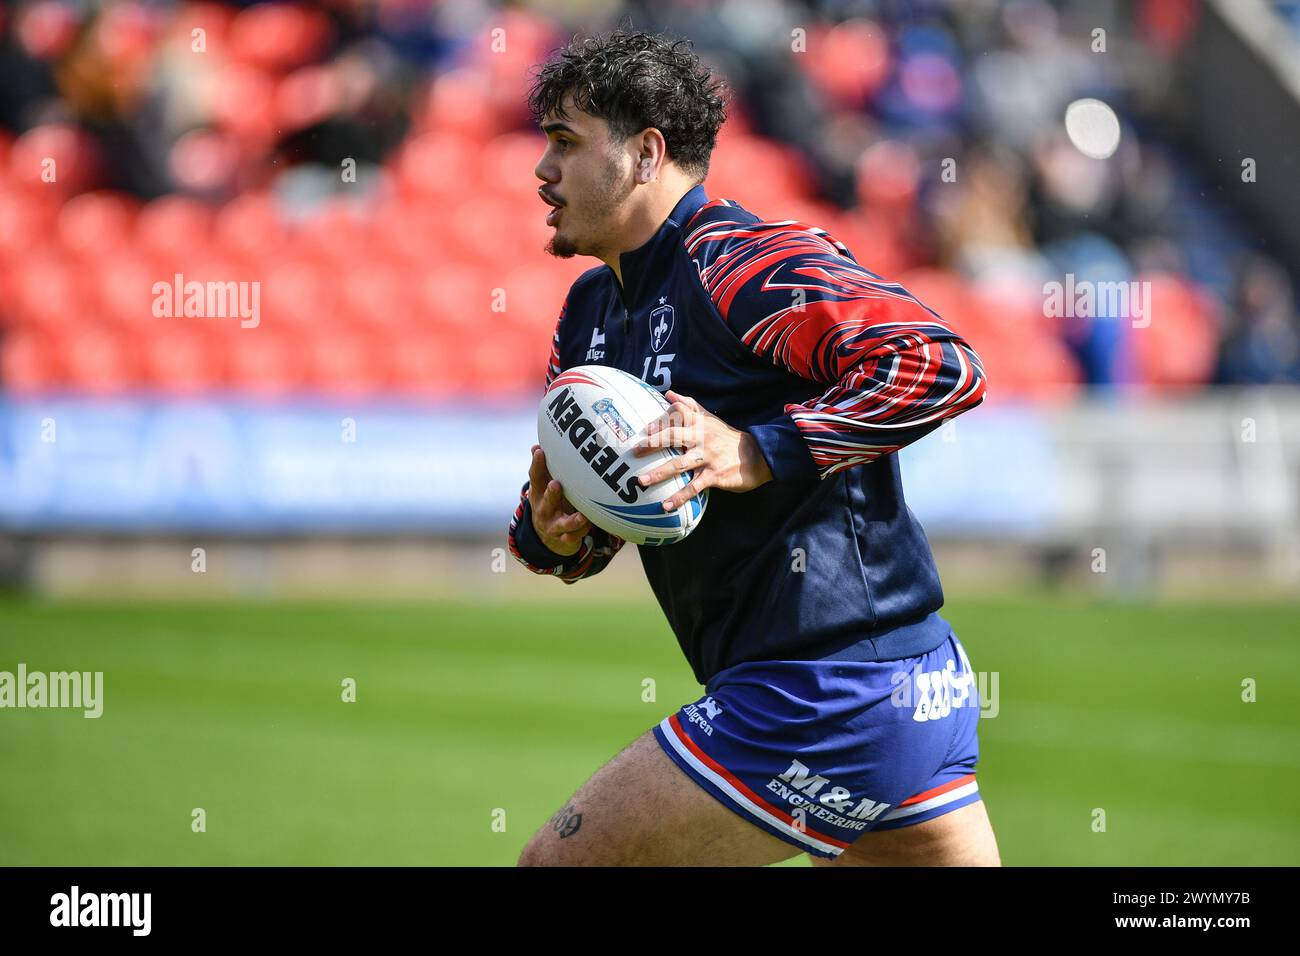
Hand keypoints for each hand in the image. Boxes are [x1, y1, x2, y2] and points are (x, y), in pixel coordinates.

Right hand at [527, 444, 591, 555]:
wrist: (546, 538)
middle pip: (546, 502)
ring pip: (562, 524)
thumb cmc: (549, 504)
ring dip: (572, 520)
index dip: (537, 465)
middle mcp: (544, 511)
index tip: (540, 451)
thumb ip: (543, 470)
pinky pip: (574, 537)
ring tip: (582, 516)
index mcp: (538, 494)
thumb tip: (536, 446)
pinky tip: (589, 528)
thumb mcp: (543, 488)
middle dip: (551, 494)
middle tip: (555, 484)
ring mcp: (554, 526)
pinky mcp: (565, 539)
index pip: (535, 479)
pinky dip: (581, 534)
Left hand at [631, 389, 773, 511]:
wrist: (758, 455)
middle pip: (674, 436)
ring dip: (659, 473)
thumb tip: (669, 394)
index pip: (677, 413)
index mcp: (699, 423)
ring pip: (679, 464)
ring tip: (641, 482)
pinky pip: (694, 487)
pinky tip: (666, 506)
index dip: (660, 419)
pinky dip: (679, 497)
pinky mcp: (714, 475)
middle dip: (653, 443)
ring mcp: (707, 457)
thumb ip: (690, 406)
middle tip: (634, 451)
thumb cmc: (726, 437)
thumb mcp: (710, 419)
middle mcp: (701, 437)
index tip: (646, 429)